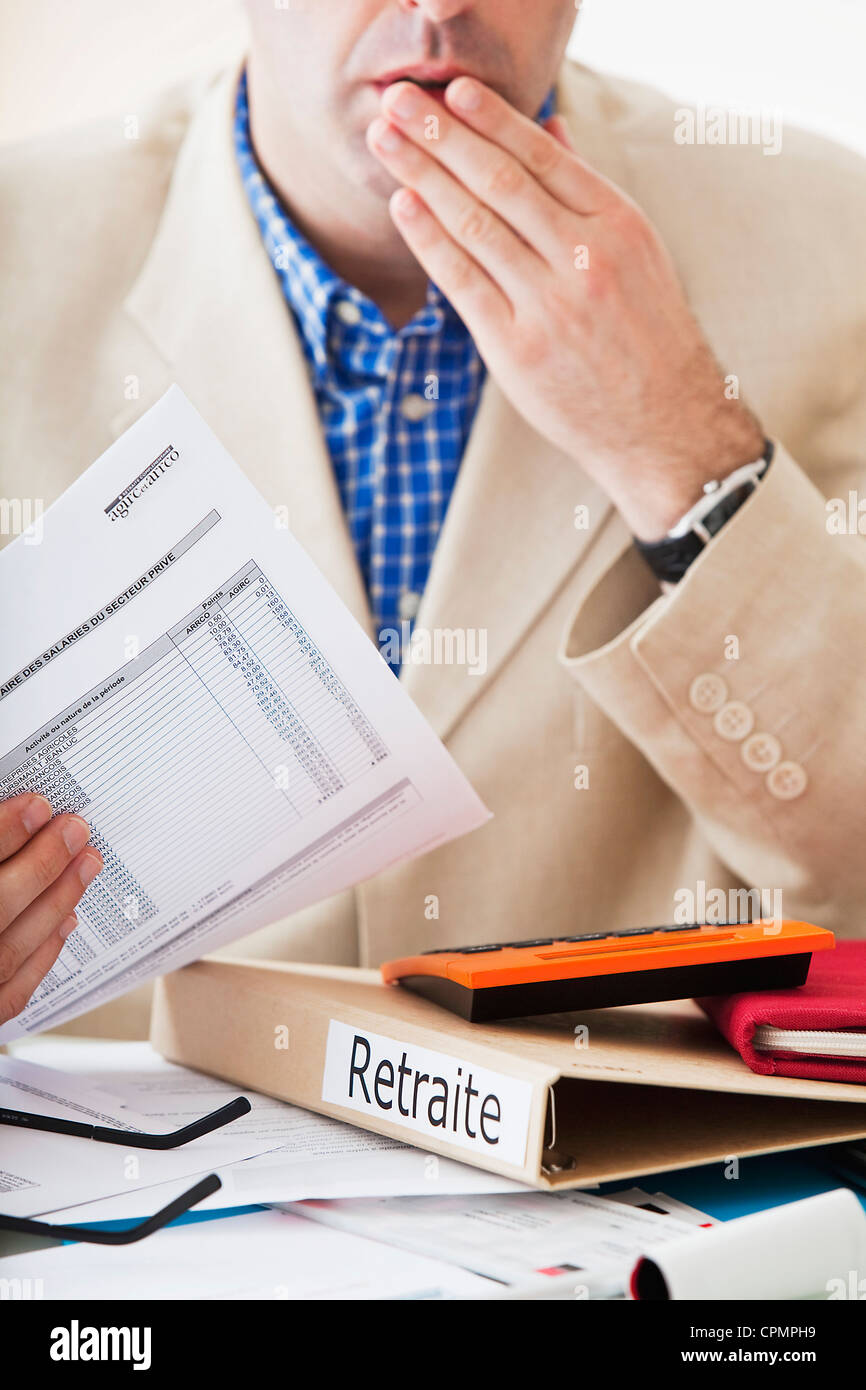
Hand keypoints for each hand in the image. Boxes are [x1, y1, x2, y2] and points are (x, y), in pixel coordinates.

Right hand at [0, 794, 102, 1025]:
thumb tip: (14, 820)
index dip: (3, 833)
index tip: (37, 806)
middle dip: (40, 865)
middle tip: (74, 830)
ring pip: (11, 950)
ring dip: (54, 903)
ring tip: (84, 864)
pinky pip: (12, 992)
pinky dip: (42, 955)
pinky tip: (65, 923)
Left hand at [367, 78, 765, 540]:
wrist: (664, 423)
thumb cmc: (646, 334)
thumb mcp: (636, 252)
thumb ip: (587, 191)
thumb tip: (551, 127)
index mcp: (618, 225)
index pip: (544, 158)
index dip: (493, 120)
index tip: (453, 92)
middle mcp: (586, 258)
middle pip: (501, 181)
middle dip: (443, 136)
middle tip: (399, 102)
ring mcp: (550, 305)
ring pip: (476, 225)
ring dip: (422, 177)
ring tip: (384, 142)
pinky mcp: (518, 348)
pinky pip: (463, 283)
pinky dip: (429, 241)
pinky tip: (403, 206)